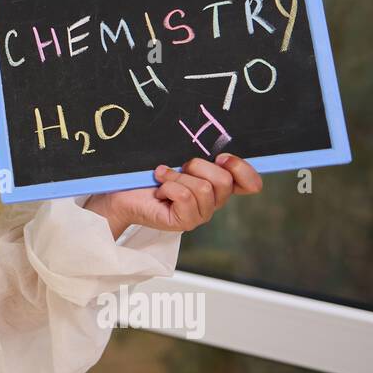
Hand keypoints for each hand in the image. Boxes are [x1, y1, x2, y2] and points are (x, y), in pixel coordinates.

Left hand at [85, 153, 262, 236]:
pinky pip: (186, 197)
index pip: (251, 183)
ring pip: (203, 189)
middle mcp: (213, 203)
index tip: (223, 157)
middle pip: (224, 180)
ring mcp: (199, 215)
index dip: (243, 169)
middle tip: (180, 167)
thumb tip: (221, 149)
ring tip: (163, 178)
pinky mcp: (183, 223)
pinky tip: (159, 189)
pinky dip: (169, 186)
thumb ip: (202, 155)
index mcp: (218, 186)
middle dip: (197, 166)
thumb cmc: (150, 173)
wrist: (121, 189)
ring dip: (178, 177)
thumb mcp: (180, 158)